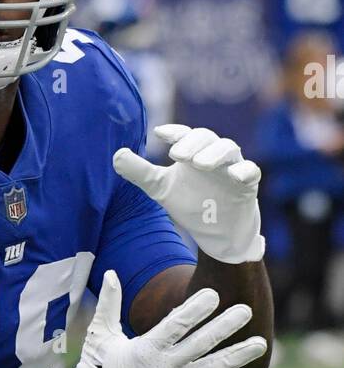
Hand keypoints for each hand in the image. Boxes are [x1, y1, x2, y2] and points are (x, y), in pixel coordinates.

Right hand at [10, 270, 264, 367]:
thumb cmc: (99, 366)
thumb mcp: (100, 334)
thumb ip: (108, 304)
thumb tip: (110, 273)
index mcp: (145, 350)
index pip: (175, 326)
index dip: (195, 310)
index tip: (213, 294)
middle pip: (200, 345)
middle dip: (225, 327)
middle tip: (246, 310)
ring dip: (238, 357)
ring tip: (261, 343)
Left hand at [113, 124, 264, 264]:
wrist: (217, 235)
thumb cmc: (192, 205)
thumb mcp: (161, 189)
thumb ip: (141, 173)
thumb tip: (116, 155)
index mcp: (193, 153)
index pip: (185, 135)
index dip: (174, 132)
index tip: (159, 133)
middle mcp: (213, 156)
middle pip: (207, 137)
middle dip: (192, 143)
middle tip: (176, 154)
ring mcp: (232, 168)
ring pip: (229, 149)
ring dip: (214, 153)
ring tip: (198, 164)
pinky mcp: (249, 185)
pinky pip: (251, 171)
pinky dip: (244, 171)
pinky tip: (234, 175)